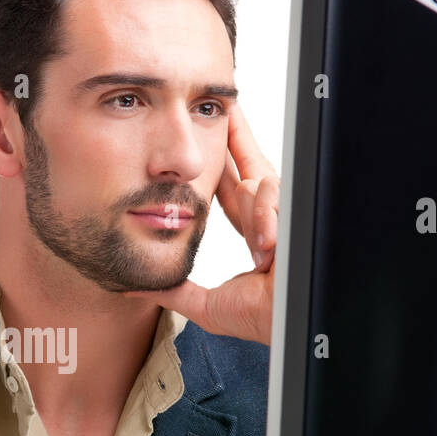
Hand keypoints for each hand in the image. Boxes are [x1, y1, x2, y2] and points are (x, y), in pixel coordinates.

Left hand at [129, 103, 279, 344]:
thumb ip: (173, 292)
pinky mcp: (303, 218)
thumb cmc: (262, 323)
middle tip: (224, 103)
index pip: (235, 187)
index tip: (210, 132)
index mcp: (254, 234)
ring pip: (264, 185)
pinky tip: (270, 246)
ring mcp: (289, 217)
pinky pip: (280, 200)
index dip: (223, 160)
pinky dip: (272, 222)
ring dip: (259, 212)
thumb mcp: (207, 306)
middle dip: (238, 135)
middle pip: (252, 166)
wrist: (296, 332)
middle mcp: (273, 219)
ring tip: (263, 250)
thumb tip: (133, 288)